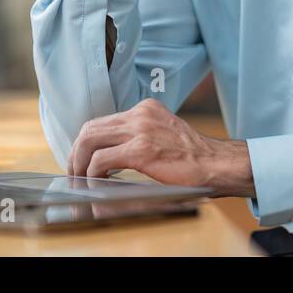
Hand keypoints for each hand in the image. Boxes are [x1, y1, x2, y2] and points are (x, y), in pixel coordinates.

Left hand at [67, 98, 254, 197]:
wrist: (218, 165)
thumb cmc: (195, 159)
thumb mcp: (164, 137)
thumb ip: (139, 139)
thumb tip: (108, 160)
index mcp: (146, 108)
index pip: (103, 121)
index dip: (86, 142)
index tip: (81, 160)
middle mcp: (141, 113)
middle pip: (91, 128)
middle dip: (76, 153)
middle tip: (74, 173)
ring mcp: (141, 129)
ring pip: (90, 140)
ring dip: (79, 163)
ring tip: (80, 180)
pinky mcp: (141, 149)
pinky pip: (102, 159)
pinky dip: (92, 173)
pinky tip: (96, 183)